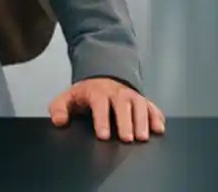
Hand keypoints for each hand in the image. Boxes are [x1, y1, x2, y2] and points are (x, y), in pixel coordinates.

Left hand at [49, 78, 165, 142]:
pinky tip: (159, 128)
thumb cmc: (87, 94)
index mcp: (98, 92)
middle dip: (126, 122)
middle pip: (123, 106)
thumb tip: (58, 121)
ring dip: (143, 121)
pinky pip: (153, 107)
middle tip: (127, 139)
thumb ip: (59, 108)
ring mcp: (132, 96)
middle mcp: (117, 93)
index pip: (100, 105)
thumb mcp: (68, 98)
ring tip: (143, 137)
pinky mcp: (144, 101)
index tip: (103, 135)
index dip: (102, 120)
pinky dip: (157, 117)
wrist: (104, 79)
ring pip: (140, 106)